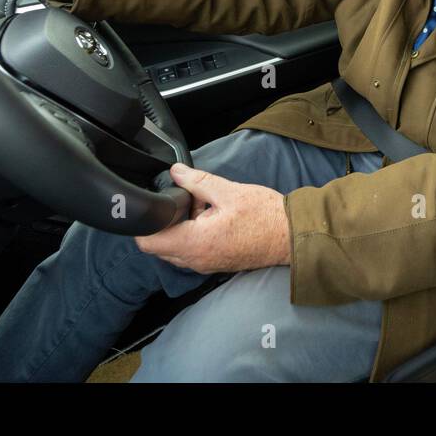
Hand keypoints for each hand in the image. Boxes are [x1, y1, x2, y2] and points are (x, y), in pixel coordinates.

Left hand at [134, 163, 291, 272]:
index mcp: (195, 243)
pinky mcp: (215, 263)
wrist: (292, 237)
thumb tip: (175, 171)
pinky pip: (191, 252)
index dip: (143, 222)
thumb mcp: (229, 192)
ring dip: (178, 230)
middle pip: (158, 246)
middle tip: (179, 201)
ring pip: (174, 250)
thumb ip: (197, 182)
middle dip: (162, 223)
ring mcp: (206, 264)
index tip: (151, 204)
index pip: (148, 242)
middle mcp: (196, 260)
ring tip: (198, 208)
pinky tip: (209, 218)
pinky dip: (191, 236)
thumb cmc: (265, 216)